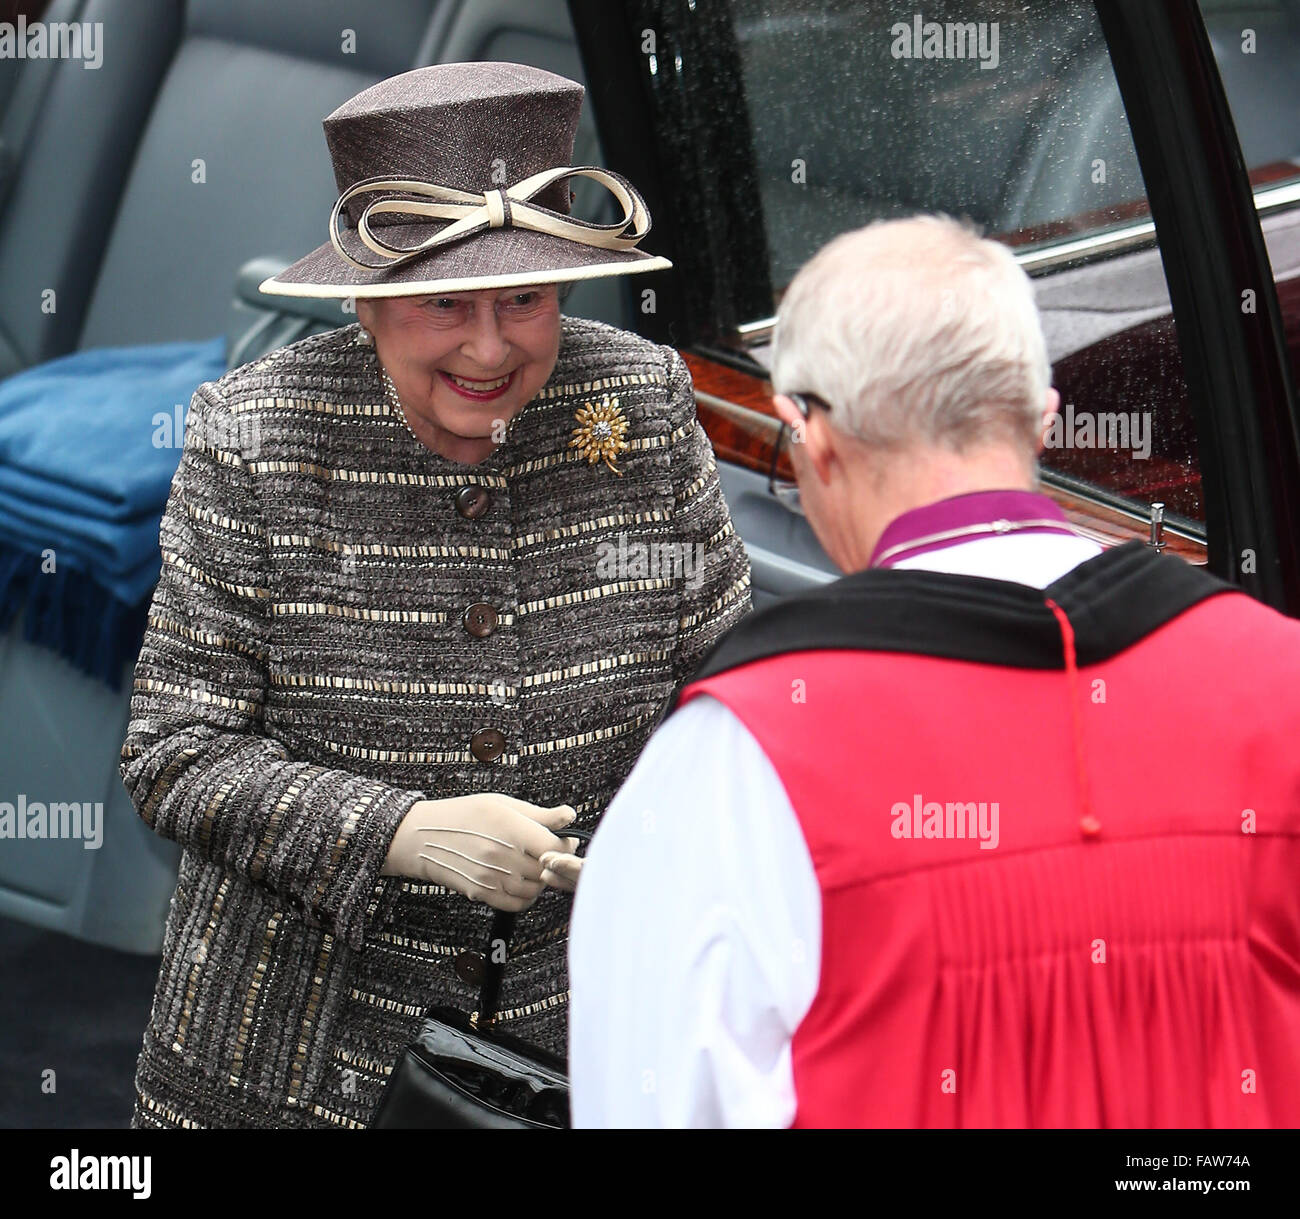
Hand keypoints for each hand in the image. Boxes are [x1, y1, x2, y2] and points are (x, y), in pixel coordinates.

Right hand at [382, 793, 577, 911]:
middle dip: (554, 861)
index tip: (565, 839)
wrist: (422, 837)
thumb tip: (569, 815)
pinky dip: (526, 896)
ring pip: (535, 889)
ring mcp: (491, 878)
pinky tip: (522, 880)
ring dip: (541, 880)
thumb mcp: (501, 804)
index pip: (554, 847)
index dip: (566, 844)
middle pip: (547, 869)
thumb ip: (538, 814)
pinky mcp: (482, 893)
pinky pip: (518, 904)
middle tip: (549, 851)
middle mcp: (502, 856)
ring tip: (534, 865)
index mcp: (510, 828)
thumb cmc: (463, 814)